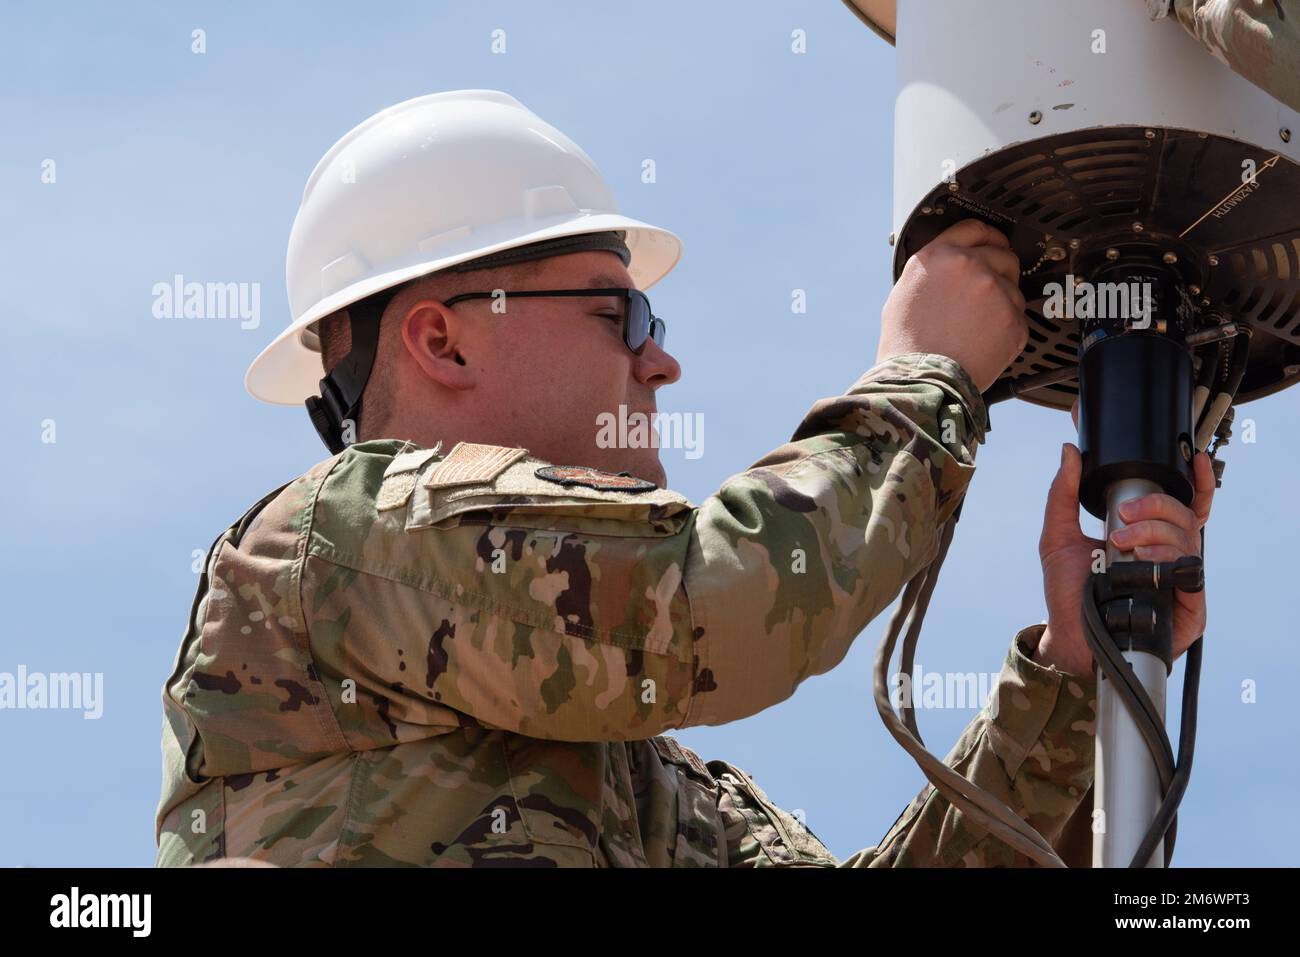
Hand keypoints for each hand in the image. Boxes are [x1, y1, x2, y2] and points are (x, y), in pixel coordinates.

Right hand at [877, 218, 1027, 392]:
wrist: (922, 380)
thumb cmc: (907, 344)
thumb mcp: (904, 292)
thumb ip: (933, 269)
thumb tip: (949, 266)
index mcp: (938, 256)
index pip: (974, 229)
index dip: (986, 236)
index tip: (992, 243)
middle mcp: (968, 266)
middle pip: (1003, 254)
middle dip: (999, 270)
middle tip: (986, 293)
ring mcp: (994, 291)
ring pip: (1014, 286)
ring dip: (1003, 300)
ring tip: (978, 325)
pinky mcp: (1013, 319)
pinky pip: (1019, 317)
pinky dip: (1007, 328)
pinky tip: (984, 341)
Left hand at [1035, 442, 1215, 675]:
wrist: (1071, 636)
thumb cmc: (1069, 591)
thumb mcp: (1058, 537)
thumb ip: (1063, 495)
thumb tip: (1070, 452)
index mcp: (1148, 535)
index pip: (1183, 503)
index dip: (1196, 481)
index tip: (1193, 460)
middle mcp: (1169, 554)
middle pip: (1185, 515)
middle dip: (1155, 507)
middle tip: (1123, 517)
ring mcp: (1181, 578)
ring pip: (1189, 539)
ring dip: (1154, 533)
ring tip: (1122, 545)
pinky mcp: (1189, 606)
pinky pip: (1192, 574)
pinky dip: (1167, 561)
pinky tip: (1144, 562)